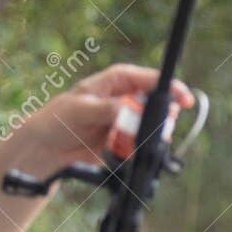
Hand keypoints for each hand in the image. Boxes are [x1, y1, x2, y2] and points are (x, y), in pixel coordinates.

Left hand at [20, 63, 193, 170]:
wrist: (49, 146)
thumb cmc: (59, 118)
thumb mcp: (80, 109)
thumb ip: (106, 109)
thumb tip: (127, 109)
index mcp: (118, 80)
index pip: (150, 79)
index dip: (170, 88)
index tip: (183, 99)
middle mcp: (127, 97)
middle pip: (158, 103)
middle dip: (162, 116)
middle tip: (162, 128)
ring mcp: (128, 119)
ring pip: (153, 126)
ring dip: (150, 136)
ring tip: (130, 142)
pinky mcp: (126, 139)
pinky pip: (141, 144)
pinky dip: (138, 150)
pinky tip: (125, 152)